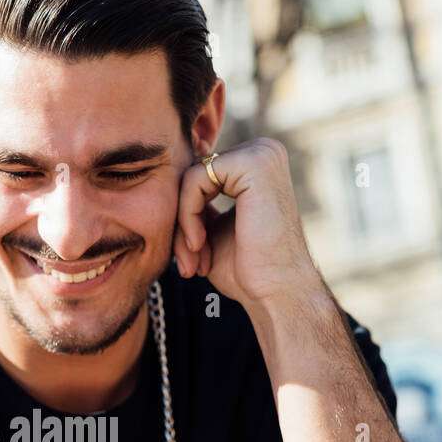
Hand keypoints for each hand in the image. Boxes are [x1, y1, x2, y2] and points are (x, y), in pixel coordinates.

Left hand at [172, 137, 322, 306]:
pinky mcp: (253, 163)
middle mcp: (262, 150)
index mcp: (255, 164)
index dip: (184, 216)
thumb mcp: (212, 229)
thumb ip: (196, 204)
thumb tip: (164, 182)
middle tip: (189, 264)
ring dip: (182, 225)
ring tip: (194, 261)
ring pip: (189, 178)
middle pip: (192, 175)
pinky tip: (200, 244)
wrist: (276, 291)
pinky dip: (188, 216)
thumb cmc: (247, 269)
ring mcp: (260, 153)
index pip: (198, 176)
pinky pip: (194, 179)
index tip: (191, 256)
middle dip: (181, 223)